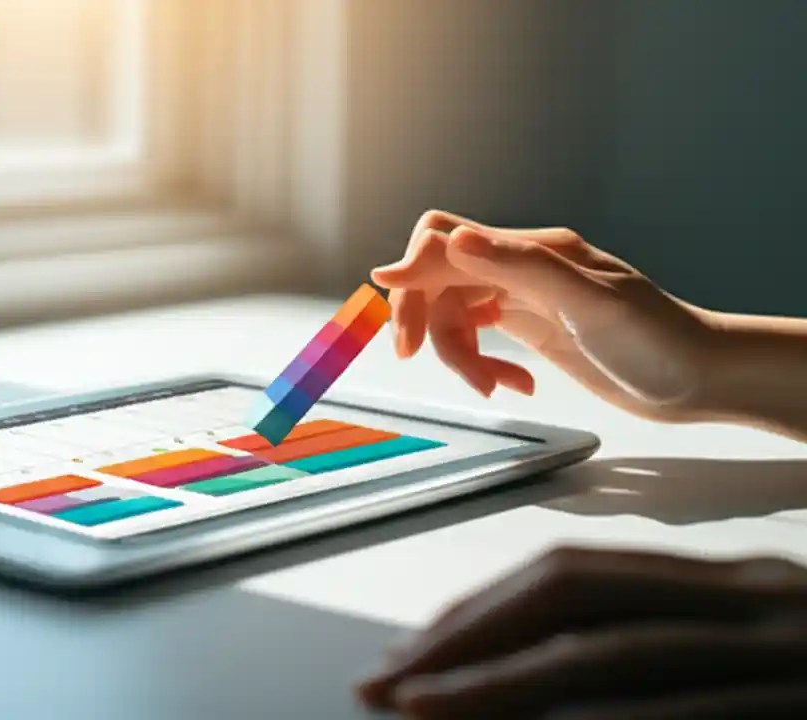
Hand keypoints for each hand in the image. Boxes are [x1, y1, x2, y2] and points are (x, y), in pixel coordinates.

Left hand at [357, 547, 806, 718]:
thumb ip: (656, 666)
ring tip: (420, 710)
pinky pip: (691, 709)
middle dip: (463, 634)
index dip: (477, 608)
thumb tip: (549, 697)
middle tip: (382, 681)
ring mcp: (780, 652)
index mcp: (721, 587)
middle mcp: (743, 603)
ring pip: (615, 651)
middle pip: (571, 592)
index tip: (409, 650)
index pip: (570, 573)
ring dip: (504, 681)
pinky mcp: (800, 702)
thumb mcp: (744, 667)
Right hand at [370, 211, 718, 422]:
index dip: (410, 269)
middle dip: (421, 318)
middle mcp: (522, 268)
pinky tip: (517, 384)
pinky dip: (482, 364)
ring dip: (459, 354)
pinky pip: (478, 337)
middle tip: (410, 356)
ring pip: (454, 315)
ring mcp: (525, 299)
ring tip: (495, 386)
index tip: (387, 303)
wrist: (702, 379)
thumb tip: (445, 239)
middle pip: (438, 280)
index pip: (445, 239)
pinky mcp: (531, 329)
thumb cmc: (659, 339)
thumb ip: (514, 267)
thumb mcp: (587, 303)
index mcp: (533, 251)